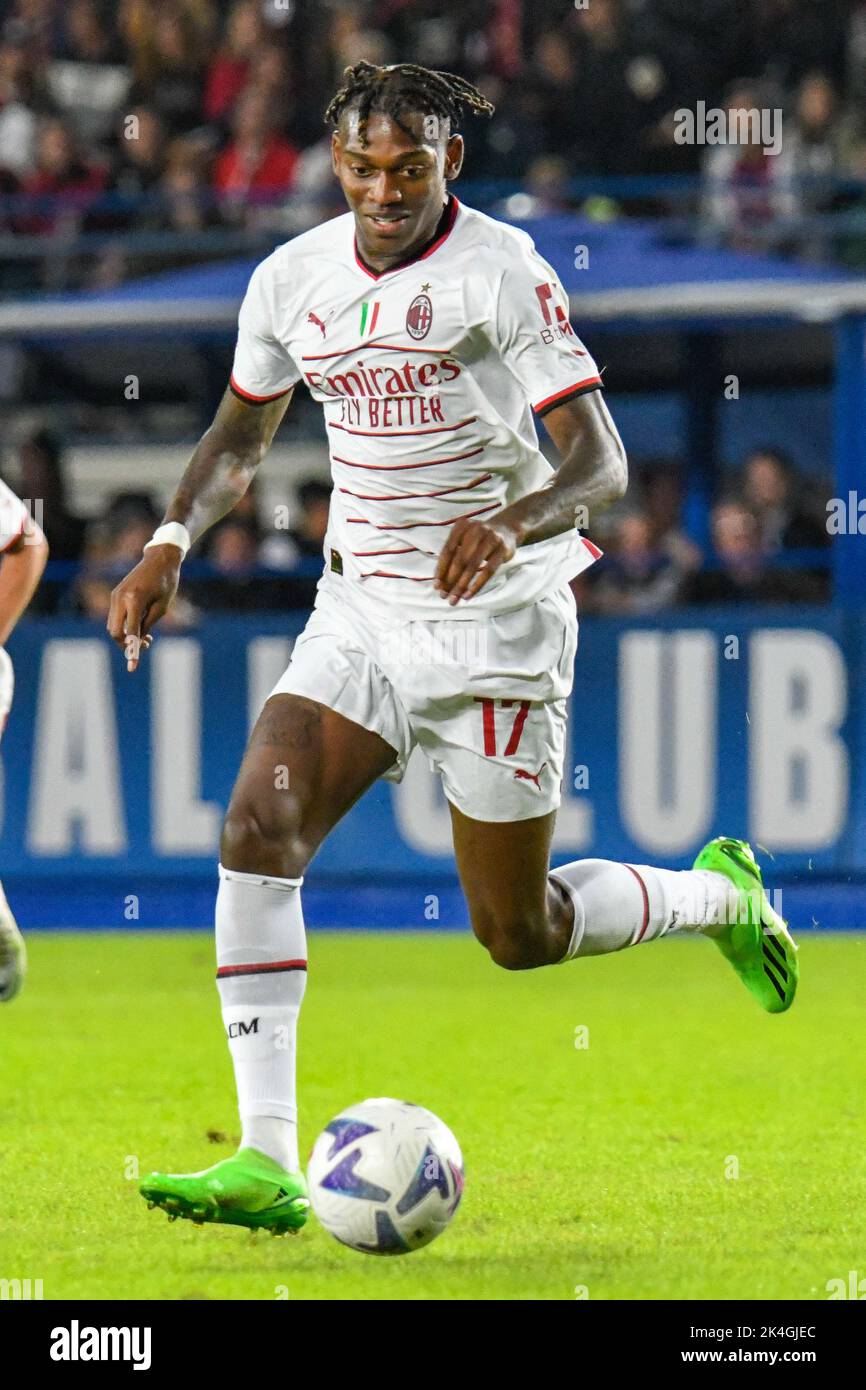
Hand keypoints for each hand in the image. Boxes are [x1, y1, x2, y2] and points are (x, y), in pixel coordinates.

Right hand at [107, 546, 180, 670]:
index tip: (132, 667)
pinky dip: (125, 626)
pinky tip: (140, 627)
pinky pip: (115, 617)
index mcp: (134, 600)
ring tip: (148, 637)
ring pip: (113, 626)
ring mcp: (115, 596)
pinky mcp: (115, 595)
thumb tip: (137, 640)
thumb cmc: (166, 582)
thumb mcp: (162, 607)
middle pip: (114, 632)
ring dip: (126, 636)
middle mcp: (120, 598)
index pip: (130, 632)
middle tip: (146, 645)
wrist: (160, 559)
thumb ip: (148, 624)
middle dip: (127, 644)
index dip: (131, 651)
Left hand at [434, 516, 520, 604]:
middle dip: (450, 580)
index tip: (436, 586)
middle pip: (459, 559)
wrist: (506, 529)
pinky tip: (468, 595)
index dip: (441, 569)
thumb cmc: (478, 540)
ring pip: (473, 565)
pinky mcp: (502, 550)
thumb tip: (440, 585)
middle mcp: (476, 529)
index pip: (448, 550)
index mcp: (462, 526)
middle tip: (444, 596)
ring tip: (454, 599)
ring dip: (461, 585)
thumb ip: (452, 558)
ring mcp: (491, 538)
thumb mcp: (464, 541)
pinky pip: (488, 571)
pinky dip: (477, 585)